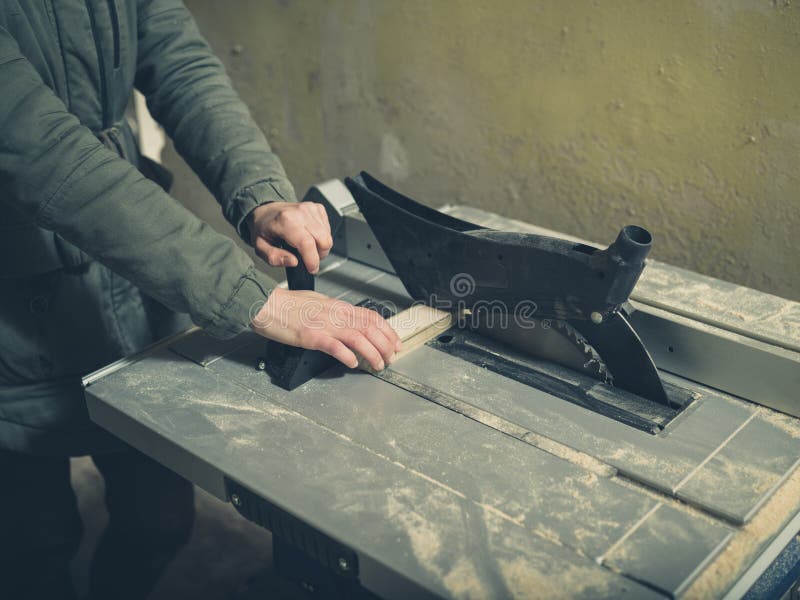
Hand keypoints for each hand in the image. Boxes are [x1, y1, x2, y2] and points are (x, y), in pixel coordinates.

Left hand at [248, 202, 332, 273]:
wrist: (266, 212)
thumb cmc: (264, 228)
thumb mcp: (261, 248)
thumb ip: (274, 258)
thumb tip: (293, 262)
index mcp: (286, 221)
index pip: (307, 243)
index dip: (312, 260)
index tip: (312, 269)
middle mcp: (301, 212)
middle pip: (323, 241)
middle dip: (318, 255)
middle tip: (308, 258)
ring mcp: (310, 208)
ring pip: (328, 236)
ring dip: (320, 246)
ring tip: (307, 247)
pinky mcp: (317, 208)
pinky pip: (328, 229)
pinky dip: (321, 237)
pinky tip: (310, 237)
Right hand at [252, 288, 401, 370]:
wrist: (266, 305)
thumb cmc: (288, 305)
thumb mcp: (318, 303)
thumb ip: (334, 313)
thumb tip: (348, 321)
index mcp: (338, 307)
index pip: (371, 316)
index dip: (387, 330)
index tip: (395, 342)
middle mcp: (335, 315)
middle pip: (369, 328)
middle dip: (385, 344)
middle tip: (391, 358)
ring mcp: (324, 325)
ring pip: (358, 338)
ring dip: (372, 353)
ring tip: (378, 365)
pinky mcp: (311, 336)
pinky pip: (334, 346)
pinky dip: (346, 355)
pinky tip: (352, 364)